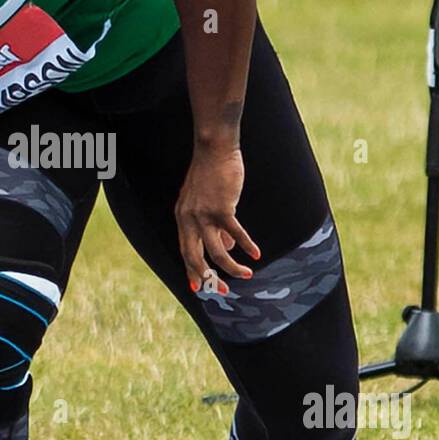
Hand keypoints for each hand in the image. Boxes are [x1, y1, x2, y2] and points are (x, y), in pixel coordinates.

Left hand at [174, 144, 260, 293]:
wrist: (215, 148)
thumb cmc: (213, 173)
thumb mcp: (207, 201)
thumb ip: (213, 225)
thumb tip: (227, 246)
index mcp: (182, 217)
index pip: (185, 250)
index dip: (192, 270)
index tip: (199, 287)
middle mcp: (189, 219)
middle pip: (195, 256)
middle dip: (209, 277)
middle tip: (222, 290)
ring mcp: (204, 214)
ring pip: (217, 251)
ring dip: (231, 267)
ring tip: (246, 274)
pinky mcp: (222, 208)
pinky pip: (236, 234)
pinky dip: (247, 245)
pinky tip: (256, 254)